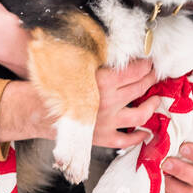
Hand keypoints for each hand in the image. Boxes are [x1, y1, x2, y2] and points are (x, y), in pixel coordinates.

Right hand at [0, 58, 160, 146]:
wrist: (37, 111)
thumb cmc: (55, 86)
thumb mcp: (79, 66)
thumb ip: (99, 61)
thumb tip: (117, 52)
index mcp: (103, 80)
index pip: (135, 70)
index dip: (146, 64)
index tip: (150, 61)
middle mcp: (109, 101)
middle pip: (140, 88)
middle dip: (151, 79)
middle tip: (155, 74)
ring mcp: (108, 122)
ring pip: (141, 114)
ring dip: (152, 105)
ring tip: (156, 99)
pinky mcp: (102, 138)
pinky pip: (127, 140)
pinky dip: (139, 136)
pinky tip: (146, 131)